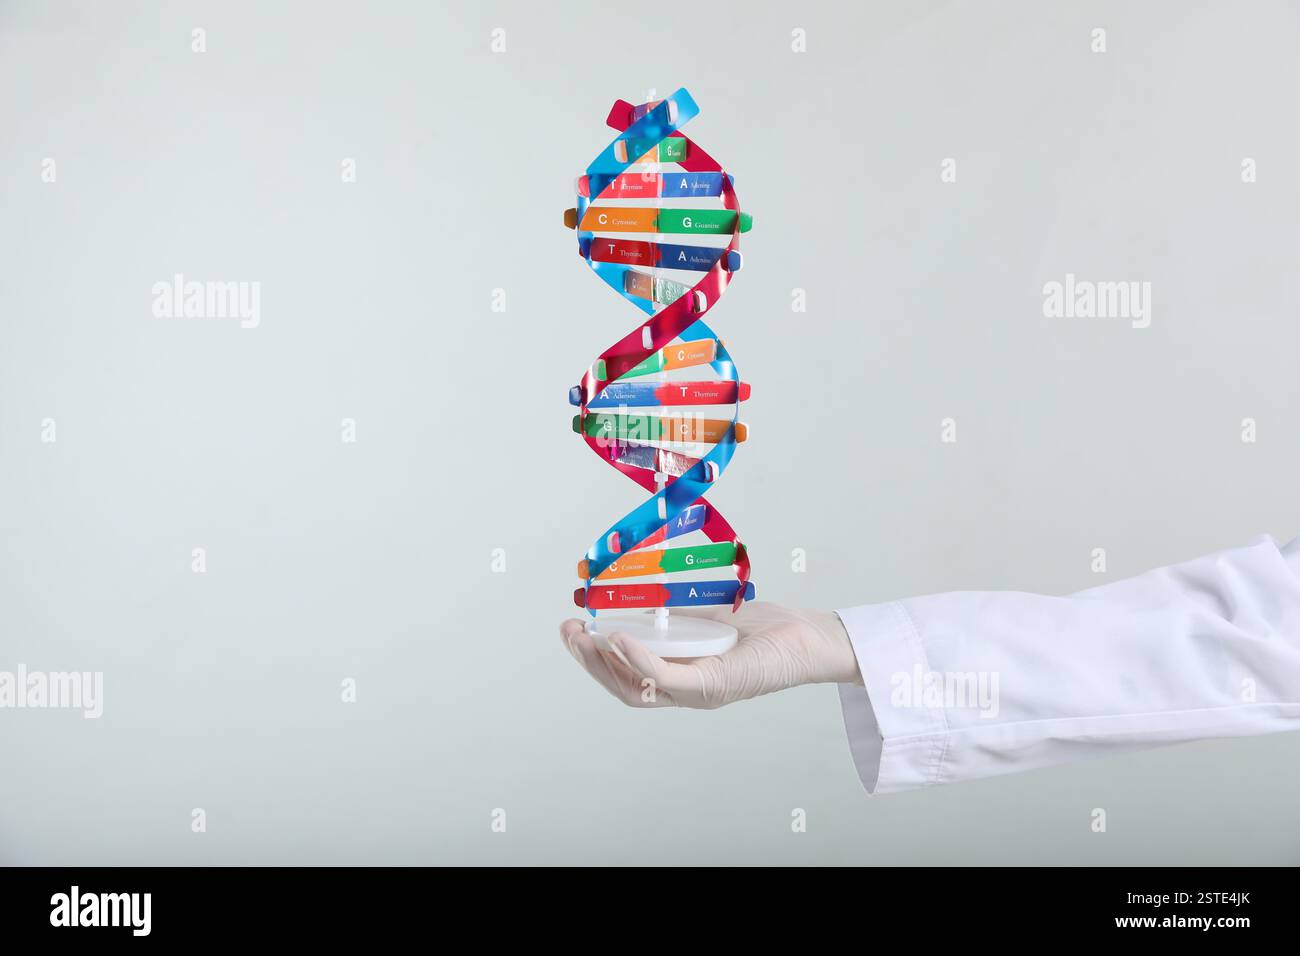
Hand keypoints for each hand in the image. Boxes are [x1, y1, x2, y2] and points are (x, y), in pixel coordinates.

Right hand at [559, 601, 860, 708]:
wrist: (808, 639)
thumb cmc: (767, 629)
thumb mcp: (710, 617)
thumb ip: (677, 616)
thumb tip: (640, 598)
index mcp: (683, 676)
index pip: (628, 675)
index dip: (596, 656)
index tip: (575, 627)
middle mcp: (686, 691)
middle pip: (623, 685)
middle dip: (588, 660)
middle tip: (567, 631)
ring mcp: (698, 693)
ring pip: (635, 687)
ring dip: (602, 662)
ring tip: (581, 636)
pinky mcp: (713, 687)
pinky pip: (664, 678)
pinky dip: (638, 660)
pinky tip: (618, 639)